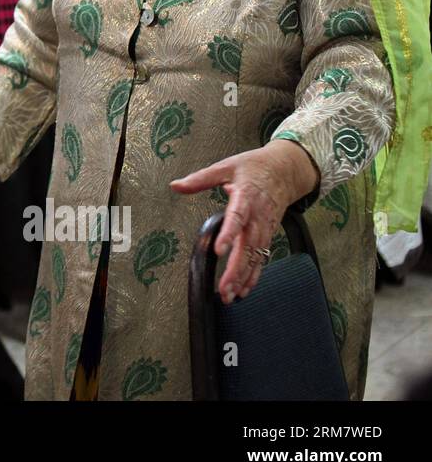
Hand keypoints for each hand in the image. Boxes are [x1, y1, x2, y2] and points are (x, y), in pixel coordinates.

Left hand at [170, 140, 318, 303]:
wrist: (285, 170)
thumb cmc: (254, 167)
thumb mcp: (225, 166)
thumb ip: (200, 179)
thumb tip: (176, 185)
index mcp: (246, 197)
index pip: (237, 217)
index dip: (229, 234)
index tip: (219, 251)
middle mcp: (258, 216)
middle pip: (248, 246)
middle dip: (236, 269)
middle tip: (224, 288)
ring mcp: (265, 227)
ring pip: (256, 256)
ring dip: (244, 277)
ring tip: (230, 295)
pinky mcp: (268, 234)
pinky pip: (262, 257)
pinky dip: (254, 274)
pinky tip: (244, 289)